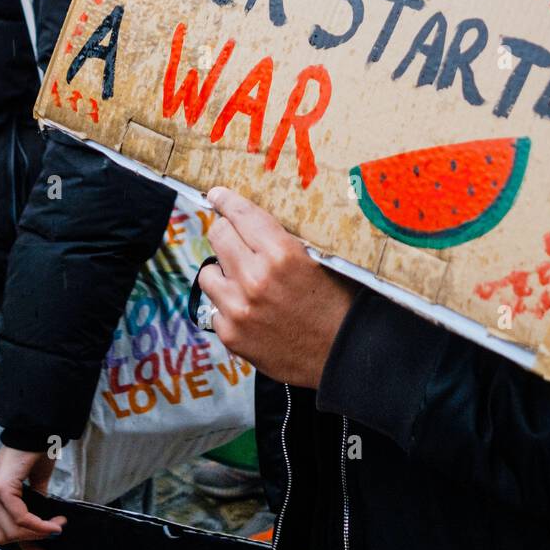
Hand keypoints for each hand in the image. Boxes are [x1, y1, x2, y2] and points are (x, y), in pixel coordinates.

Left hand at [0, 446, 65, 549]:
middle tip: (54, 532)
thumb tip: (42, 526)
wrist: (39, 426)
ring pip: (10, 530)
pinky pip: (19, 517)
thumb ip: (33, 505)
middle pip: (3, 535)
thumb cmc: (37, 448)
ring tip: (56, 526)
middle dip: (31, 539)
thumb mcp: (36, 483)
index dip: (23, 544)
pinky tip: (53, 523)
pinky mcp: (1, 487)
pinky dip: (38, 524)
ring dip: (36, 532)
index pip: (0, 529)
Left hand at [199, 186, 361, 387]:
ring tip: (242, 278)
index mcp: (281, 253)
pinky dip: (227, 304)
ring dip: (222, 271)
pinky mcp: (230, 334)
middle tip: (235, 237)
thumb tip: (253, 219)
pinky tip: (250, 308)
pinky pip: (214, 307)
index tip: (217, 195)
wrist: (342, 354)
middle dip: (226, 232)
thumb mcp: (320, 258)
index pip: (240, 214)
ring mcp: (238, 308)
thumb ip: (283, 239)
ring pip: (207, 272)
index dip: (226, 200)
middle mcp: (254, 278)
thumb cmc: (338, 303)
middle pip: (217, 234)